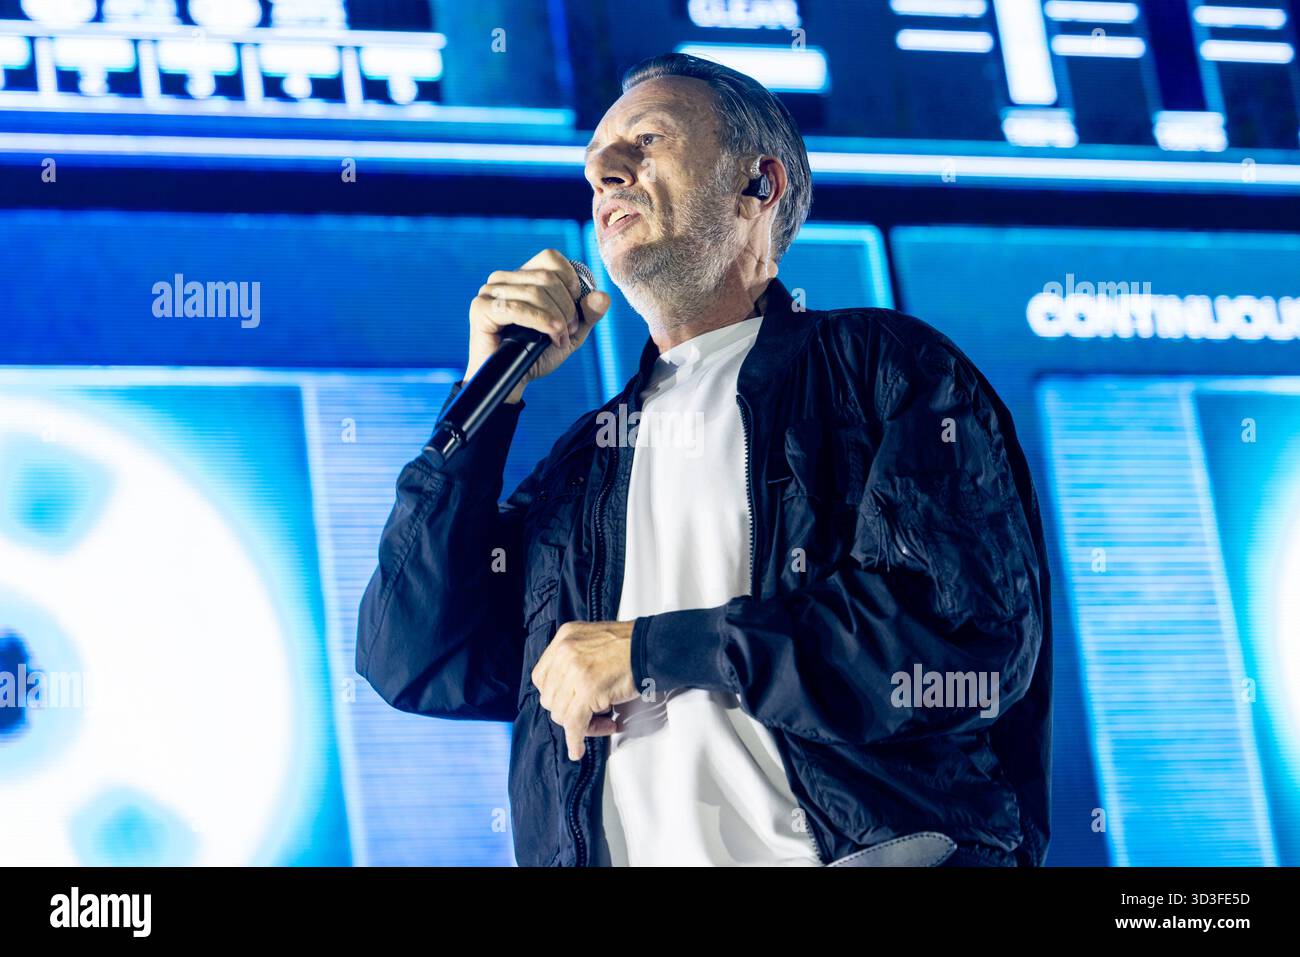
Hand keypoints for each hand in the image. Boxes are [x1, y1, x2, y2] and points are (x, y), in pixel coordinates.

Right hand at [466, 248, 611, 402]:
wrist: (513, 382)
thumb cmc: (537, 355)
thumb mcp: (570, 333)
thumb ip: (588, 314)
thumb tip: (603, 296)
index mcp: (523, 276)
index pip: (550, 258)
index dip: (570, 281)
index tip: (575, 309)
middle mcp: (504, 279)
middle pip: (547, 277)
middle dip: (566, 307)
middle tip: (568, 331)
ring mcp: (489, 292)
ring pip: (535, 291)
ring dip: (556, 318)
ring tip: (559, 338)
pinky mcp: (481, 308)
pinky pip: (517, 306)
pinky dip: (541, 322)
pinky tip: (550, 336)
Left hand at [531, 619, 637, 760]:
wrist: (651, 646)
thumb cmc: (630, 646)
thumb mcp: (591, 640)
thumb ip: (574, 658)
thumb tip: (566, 691)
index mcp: (564, 638)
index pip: (541, 677)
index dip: (555, 695)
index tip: (570, 701)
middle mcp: (564, 652)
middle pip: (550, 698)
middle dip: (569, 711)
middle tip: (592, 713)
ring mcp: (575, 671)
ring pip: (562, 714)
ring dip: (581, 724)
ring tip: (605, 719)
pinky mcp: (588, 691)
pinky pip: (574, 723)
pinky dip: (575, 740)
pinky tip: (578, 750)